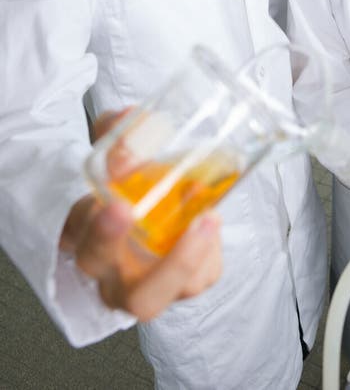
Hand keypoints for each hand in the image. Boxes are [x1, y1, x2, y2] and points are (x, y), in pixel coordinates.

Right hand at [60, 111, 222, 320]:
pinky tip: (214, 221)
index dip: (81, 212)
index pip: (71, 229)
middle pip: (96, 266)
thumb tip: (131, 116)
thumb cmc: (143, 182)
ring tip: (203, 219)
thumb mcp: (129, 149)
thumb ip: (124, 129)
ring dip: (175, 261)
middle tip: (122, 208)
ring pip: (147, 297)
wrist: (180, 206)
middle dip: (105, 239)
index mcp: (87, 230)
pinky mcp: (186, 285)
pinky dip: (208, 255)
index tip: (106, 179)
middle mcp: (110, 265)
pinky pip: (195, 281)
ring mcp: (145, 283)